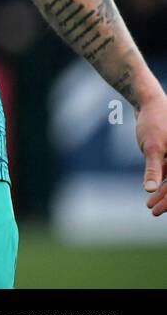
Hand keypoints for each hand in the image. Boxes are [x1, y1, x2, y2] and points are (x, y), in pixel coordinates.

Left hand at [139, 91, 166, 213]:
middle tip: (152, 211)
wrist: (149, 103)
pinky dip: (163, 183)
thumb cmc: (153, 122)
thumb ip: (153, 169)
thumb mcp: (152, 147)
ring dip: (165, 194)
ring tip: (150, 206)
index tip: (156, 211)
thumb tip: (150, 189)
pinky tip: (153, 193)